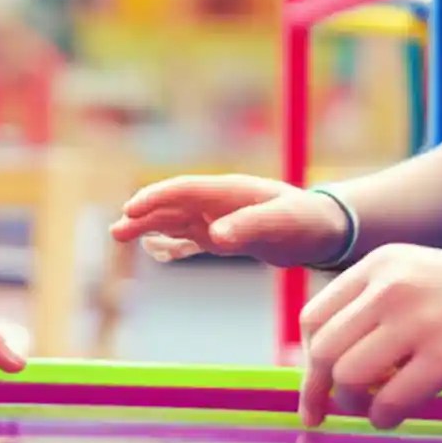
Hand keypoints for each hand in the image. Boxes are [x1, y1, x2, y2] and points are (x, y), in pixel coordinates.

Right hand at [110, 175, 349, 266]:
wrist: (325, 229)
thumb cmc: (306, 221)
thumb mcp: (281, 223)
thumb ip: (249, 227)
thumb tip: (214, 237)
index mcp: (228, 192)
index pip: (183, 190)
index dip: (155, 198)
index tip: (131, 209)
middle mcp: (217, 203)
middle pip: (171, 206)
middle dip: (142, 216)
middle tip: (116, 231)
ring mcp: (218, 220)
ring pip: (175, 222)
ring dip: (149, 228)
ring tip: (121, 236)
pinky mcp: (224, 237)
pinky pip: (191, 240)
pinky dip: (172, 245)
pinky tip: (156, 251)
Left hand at [298, 244, 441, 429]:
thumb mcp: (418, 276)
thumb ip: (372, 305)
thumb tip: (326, 359)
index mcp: (379, 264)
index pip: (313, 316)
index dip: (308, 356)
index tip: (315, 382)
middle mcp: (391, 286)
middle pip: (323, 348)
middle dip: (318, 388)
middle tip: (326, 412)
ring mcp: (419, 319)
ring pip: (348, 376)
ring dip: (352, 403)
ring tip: (371, 408)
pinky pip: (390, 401)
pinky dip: (383, 418)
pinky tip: (393, 418)